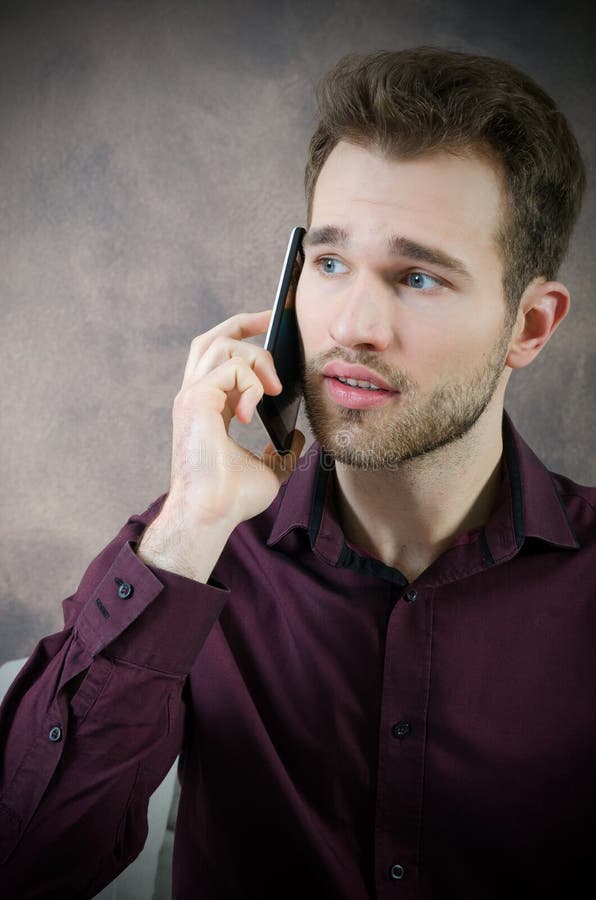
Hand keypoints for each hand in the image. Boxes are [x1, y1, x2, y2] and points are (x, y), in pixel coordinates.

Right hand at [137, 311, 304, 581]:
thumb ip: (281, 451)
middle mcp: (196, 396)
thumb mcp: (268, 470)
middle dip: (244, 322)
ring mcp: (192, 396)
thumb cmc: (231, 499)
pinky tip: (254, 410)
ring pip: (222, 344)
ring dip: (256, 358)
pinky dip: (249, 381)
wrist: (212, 515)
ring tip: (274, 388)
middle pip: (213, 338)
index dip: (245, 338)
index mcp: (209, 407)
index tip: (273, 328)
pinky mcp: (195, 400)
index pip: (221, 358)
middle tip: (275, 318)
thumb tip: (298, 437)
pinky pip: (228, 366)